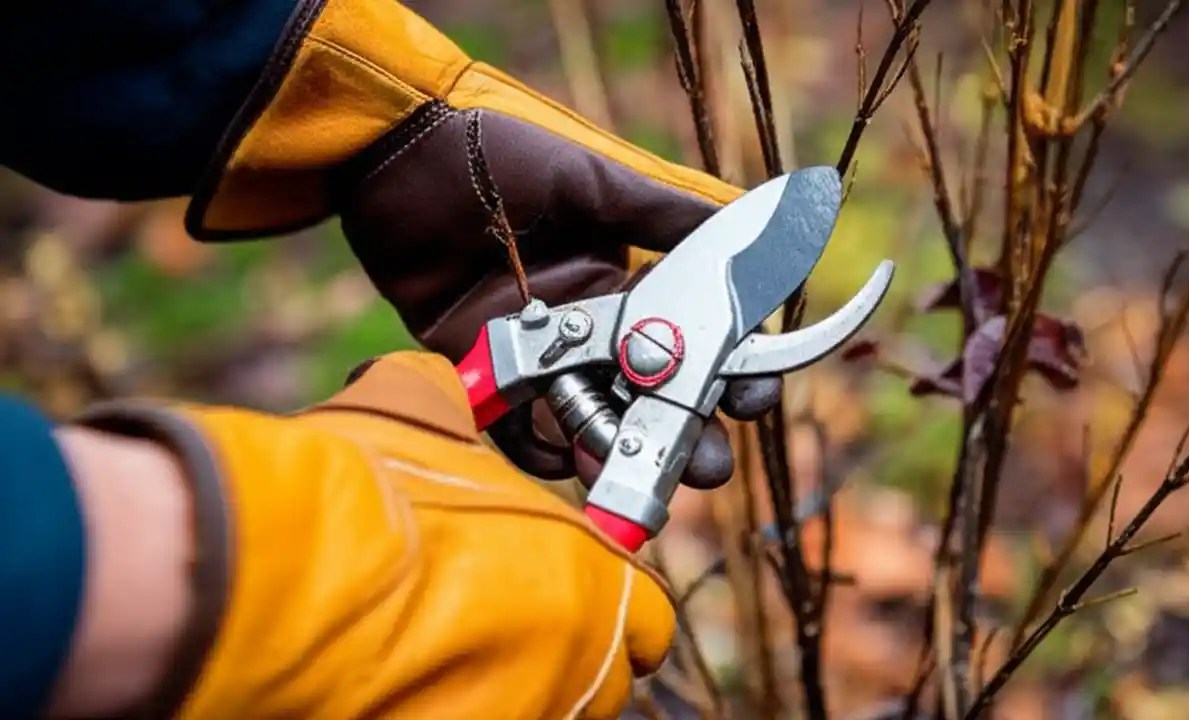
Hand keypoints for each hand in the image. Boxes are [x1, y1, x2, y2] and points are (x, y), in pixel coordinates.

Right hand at [75, 352, 675, 718]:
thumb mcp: (420, 411)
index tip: (571, 589)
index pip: (647, 614)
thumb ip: (461, 404)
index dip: (609, 597)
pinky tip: (413, 681)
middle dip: (563, 647)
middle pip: (601, 674)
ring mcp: (523, 716)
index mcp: (591, 579)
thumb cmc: (362, 497)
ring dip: (514, 683)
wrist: (279, 581)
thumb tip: (449, 385)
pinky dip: (461, 707)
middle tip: (499, 617)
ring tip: (450, 650)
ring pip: (545, 709)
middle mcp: (576, 664)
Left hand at [184, 0, 779, 485]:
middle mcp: (591, 326)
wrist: (399, 159)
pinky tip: (563, 462)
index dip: (726, 371)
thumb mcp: (591, 179)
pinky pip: (520, 424)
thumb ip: (663, 213)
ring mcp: (539, 353)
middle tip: (704, 465)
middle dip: (680, 432)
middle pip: (648, 394)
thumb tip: (755, 221)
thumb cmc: (498, 152)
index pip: (691, 338)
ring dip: (615, 451)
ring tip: (632, 480)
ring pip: (591, 417)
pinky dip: (541, 449)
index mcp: (626, 281)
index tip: (750, 398)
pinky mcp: (484, 370)